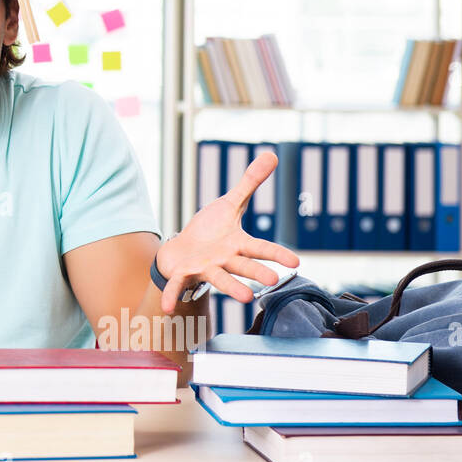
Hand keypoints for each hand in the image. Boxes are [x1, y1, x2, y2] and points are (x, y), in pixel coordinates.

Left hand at [156, 151, 299, 312]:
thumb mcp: (229, 204)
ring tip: (245, 298)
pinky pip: (177, 285)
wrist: (183, 249)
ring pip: (219, 278)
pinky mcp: (184, 273)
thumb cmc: (210, 230)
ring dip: (230, 287)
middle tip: (272, 280)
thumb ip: (249, 183)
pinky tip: (166, 307)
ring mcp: (205, 268)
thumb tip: (271, 154)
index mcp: (237, 244)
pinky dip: (171, 294)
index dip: (277, 254)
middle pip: (243, 265)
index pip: (260, 248)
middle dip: (257, 272)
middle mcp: (224, 260)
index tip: (296, 262)